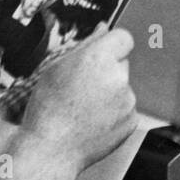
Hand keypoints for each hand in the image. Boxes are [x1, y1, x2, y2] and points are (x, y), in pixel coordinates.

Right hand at [23, 22, 135, 173]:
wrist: (52, 148)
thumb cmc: (47, 110)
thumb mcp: (54, 67)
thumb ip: (84, 45)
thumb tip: (101, 30)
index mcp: (98, 59)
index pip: (123, 37)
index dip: (111, 44)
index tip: (101, 52)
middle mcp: (118, 77)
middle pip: (121, 63)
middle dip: (106, 69)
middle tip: (81, 85)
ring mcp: (127, 101)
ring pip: (122, 86)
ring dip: (109, 92)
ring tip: (82, 106)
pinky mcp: (131, 120)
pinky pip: (125, 108)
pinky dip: (113, 112)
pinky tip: (91, 118)